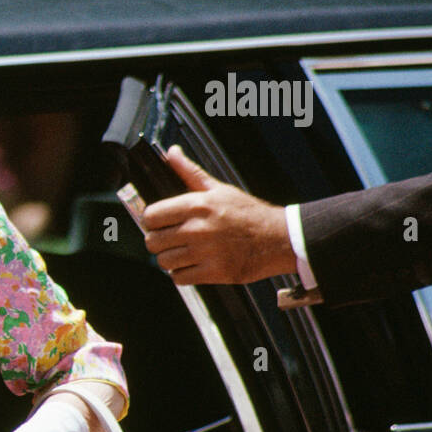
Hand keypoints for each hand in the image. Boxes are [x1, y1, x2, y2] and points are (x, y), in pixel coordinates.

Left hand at [141, 146, 295, 284]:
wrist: (280, 238)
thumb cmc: (249, 214)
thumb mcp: (219, 188)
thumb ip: (190, 172)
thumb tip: (172, 153)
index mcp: (197, 205)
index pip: (150, 216)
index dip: (151, 221)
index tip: (159, 223)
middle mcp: (198, 228)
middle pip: (152, 241)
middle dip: (158, 241)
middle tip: (170, 240)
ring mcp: (206, 252)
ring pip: (163, 261)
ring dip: (169, 259)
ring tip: (182, 253)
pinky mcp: (214, 272)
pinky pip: (179, 278)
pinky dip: (181, 274)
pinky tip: (191, 265)